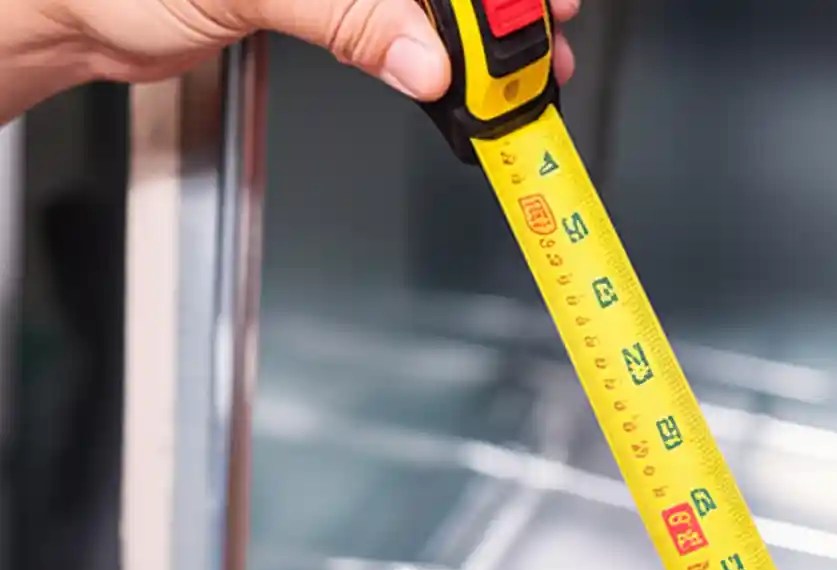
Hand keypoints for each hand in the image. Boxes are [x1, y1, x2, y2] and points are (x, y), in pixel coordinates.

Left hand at [1, 0, 579, 121]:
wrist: (73, 11)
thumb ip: (351, 14)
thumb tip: (425, 57)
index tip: (536, 6)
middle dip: (504, 6)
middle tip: (543, 46)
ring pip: (435, 0)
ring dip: (483, 37)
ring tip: (521, 74)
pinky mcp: (332, 1)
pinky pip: (404, 21)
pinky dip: (442, 53)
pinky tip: (464, 74)